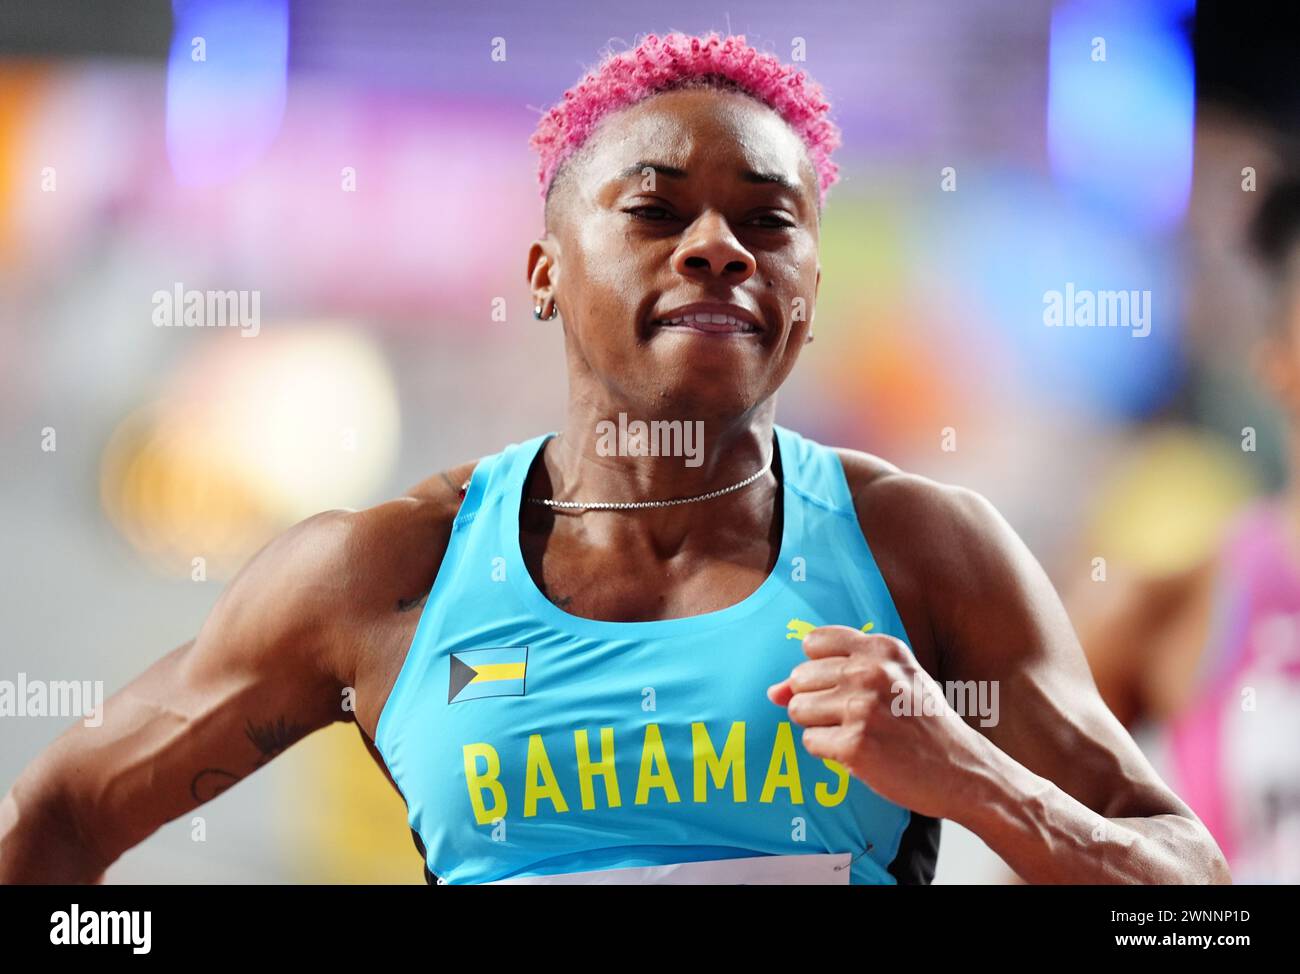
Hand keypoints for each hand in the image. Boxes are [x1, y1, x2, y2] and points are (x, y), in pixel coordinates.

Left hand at [767, 624, 978, 820]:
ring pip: (798, 710)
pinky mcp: (856, 745)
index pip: (813, 643)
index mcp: (881, 648)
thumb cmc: (922, 723)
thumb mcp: (891, 681)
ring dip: (820, 728)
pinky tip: (861, 754)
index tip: (844, 686)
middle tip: (857, 717)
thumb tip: (772, 691)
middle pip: (799, 679)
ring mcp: (862, 707)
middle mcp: (870, 671)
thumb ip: (831, 676)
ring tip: (859, 734)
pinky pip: (810, 742)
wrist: (963, 770)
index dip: (819, 669)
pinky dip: (829, 752)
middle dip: (817, 702)